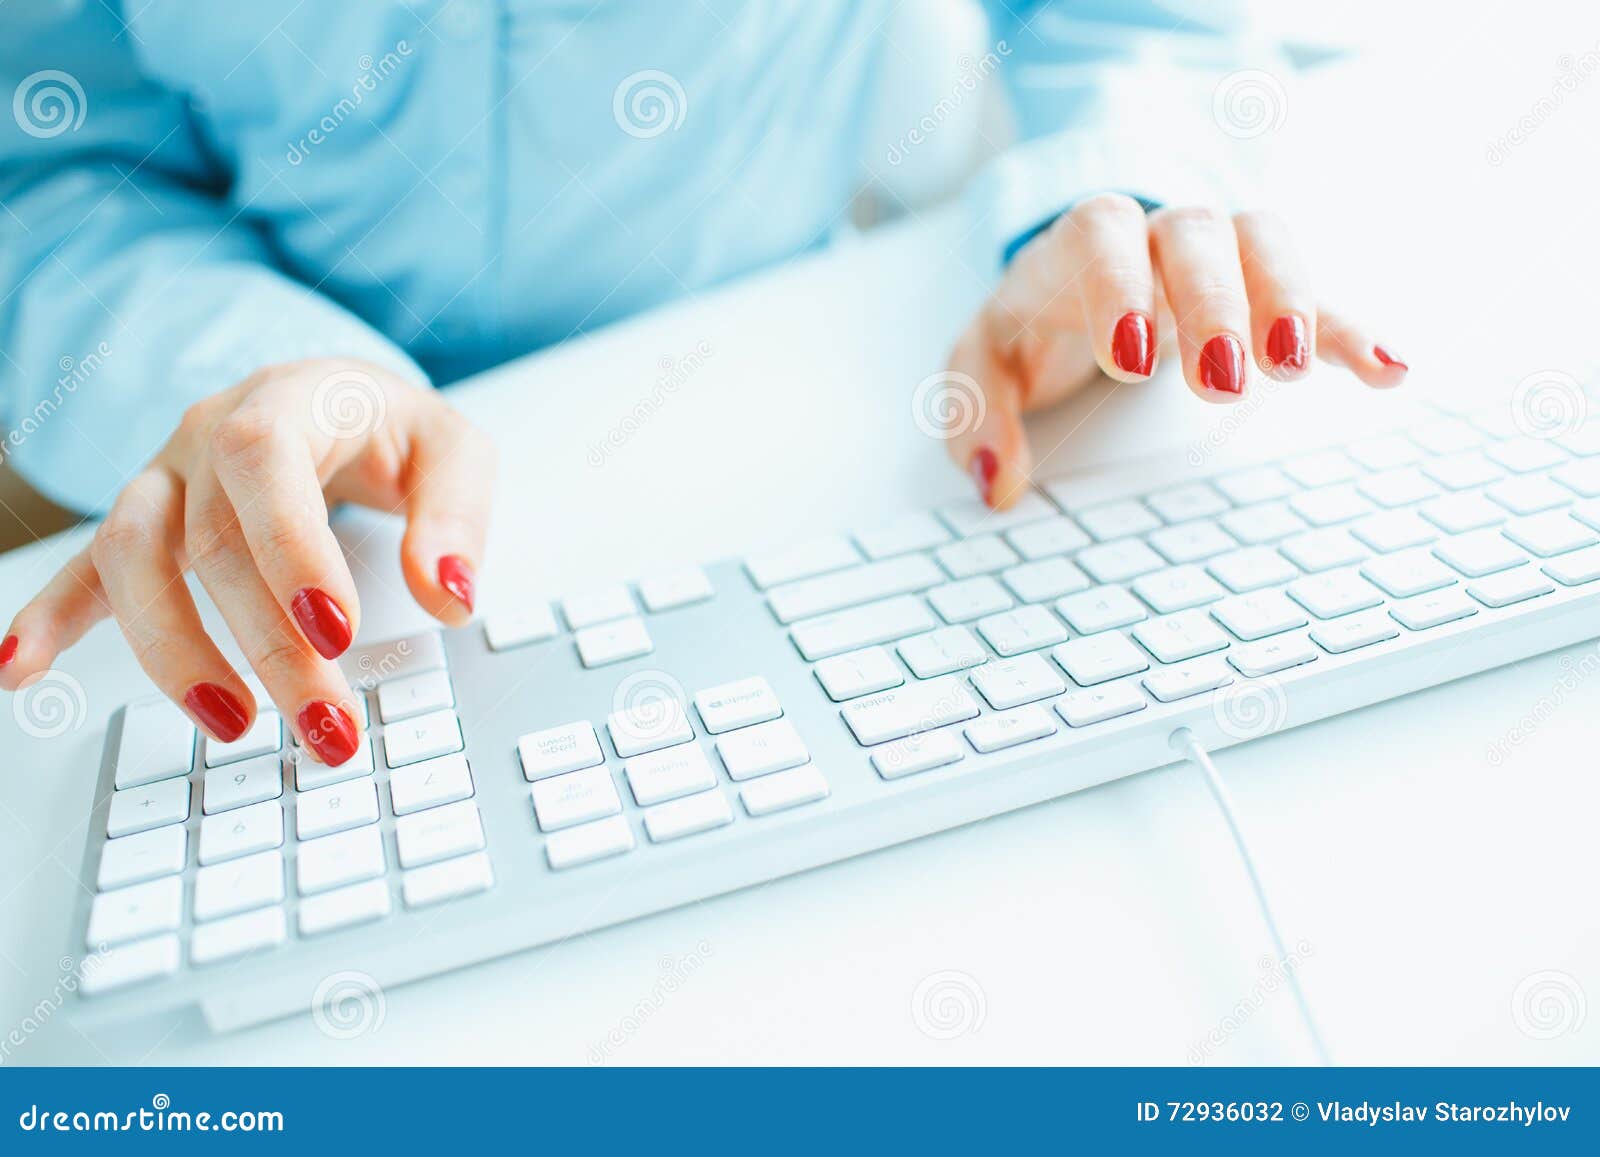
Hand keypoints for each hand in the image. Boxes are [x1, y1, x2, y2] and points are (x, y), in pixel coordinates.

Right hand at [0, 358, 495, 765]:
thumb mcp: (454, 451)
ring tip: (230, 723)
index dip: (290, 546)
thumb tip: (449, 595)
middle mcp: (208, 434)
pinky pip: (85, 569)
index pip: (266, 460)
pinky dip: (48, 617)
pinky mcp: (147, 523)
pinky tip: (21, 672)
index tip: (334, 631)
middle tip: (327, 723)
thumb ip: (457, 517)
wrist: (336, 400)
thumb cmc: (392, 430)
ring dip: (172, 648)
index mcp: (288, 400)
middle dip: (268, 643)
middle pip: (212, 539)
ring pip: (132, 554)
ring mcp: (166, 478)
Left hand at [944, 196, 1407, 506]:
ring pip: (1263, 240)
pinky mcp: (1261, 289)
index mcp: (1074, 246)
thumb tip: (998, 481)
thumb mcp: (984, 364)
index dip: (1118, 286)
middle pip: (1193, 233)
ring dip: (1289, 298)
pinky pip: (1317, 294)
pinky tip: (1387, 370)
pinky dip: (1351, 328)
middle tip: (1222, 379)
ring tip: (1298, 367)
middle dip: (1214, 301)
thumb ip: (976, 416)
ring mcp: (1214, 254)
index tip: (1134, 358)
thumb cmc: (1031, 323)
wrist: (1075, 279)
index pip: (1097, 234)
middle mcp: (1152, 234)